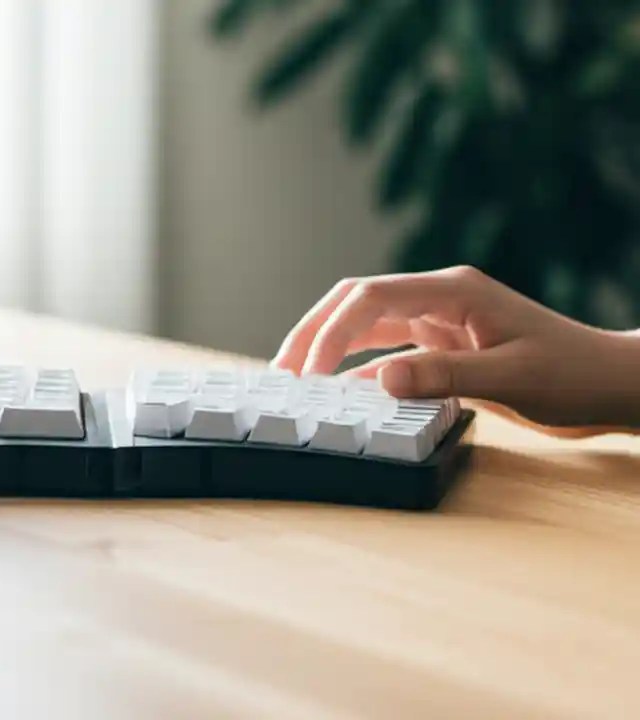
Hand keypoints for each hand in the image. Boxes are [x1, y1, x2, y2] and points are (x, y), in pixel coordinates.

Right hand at [272, 265, 639, 430]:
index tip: (310, 371)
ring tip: (297, 378)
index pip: (371, 298)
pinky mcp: (443, 342)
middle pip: (356, 301)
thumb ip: (443, 377)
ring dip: (329, 347)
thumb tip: (380, 380)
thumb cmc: (572, 377)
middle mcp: (440, 297)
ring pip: (365, 323)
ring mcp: (440, 319)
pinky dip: (358, 367)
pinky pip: (386, 348)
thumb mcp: (510, 379)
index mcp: (453, 291)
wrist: (612, 384)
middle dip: (315, 332)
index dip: (331, 331)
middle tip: (283, 370)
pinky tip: (340, 391)